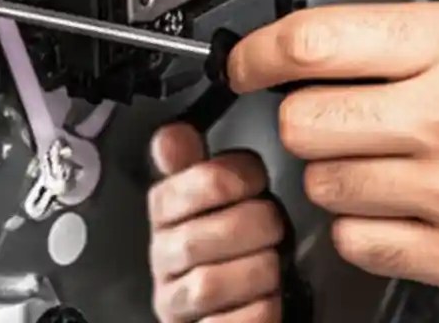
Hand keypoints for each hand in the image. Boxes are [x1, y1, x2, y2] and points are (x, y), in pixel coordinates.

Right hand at [147, 124, 285, 322]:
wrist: (245, 307)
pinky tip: (269, 300)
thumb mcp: (222, 200)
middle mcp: (164, 258)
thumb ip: (200, 167)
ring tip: (272, 266)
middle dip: (254, 228)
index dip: (236, 177)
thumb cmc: (240, 247)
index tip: (256, 181)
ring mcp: (176, 302)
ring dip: (257, 273)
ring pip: (208, 284)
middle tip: (274, 227)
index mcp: (167, 213)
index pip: (189, 183)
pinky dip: (259, 312)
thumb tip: (173, 134)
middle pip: (199, 236)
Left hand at [228, 3, 438, 308]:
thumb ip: (400, 40)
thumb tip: (304, 48)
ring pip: (323, 185)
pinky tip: (405, 210)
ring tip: (390, 167)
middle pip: (302, 122)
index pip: (316, 41)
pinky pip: (356, 243)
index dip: (258, 54)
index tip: (245, 65)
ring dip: (337, 178)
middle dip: (303, 121)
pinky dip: (365, 230)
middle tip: (334, 122)